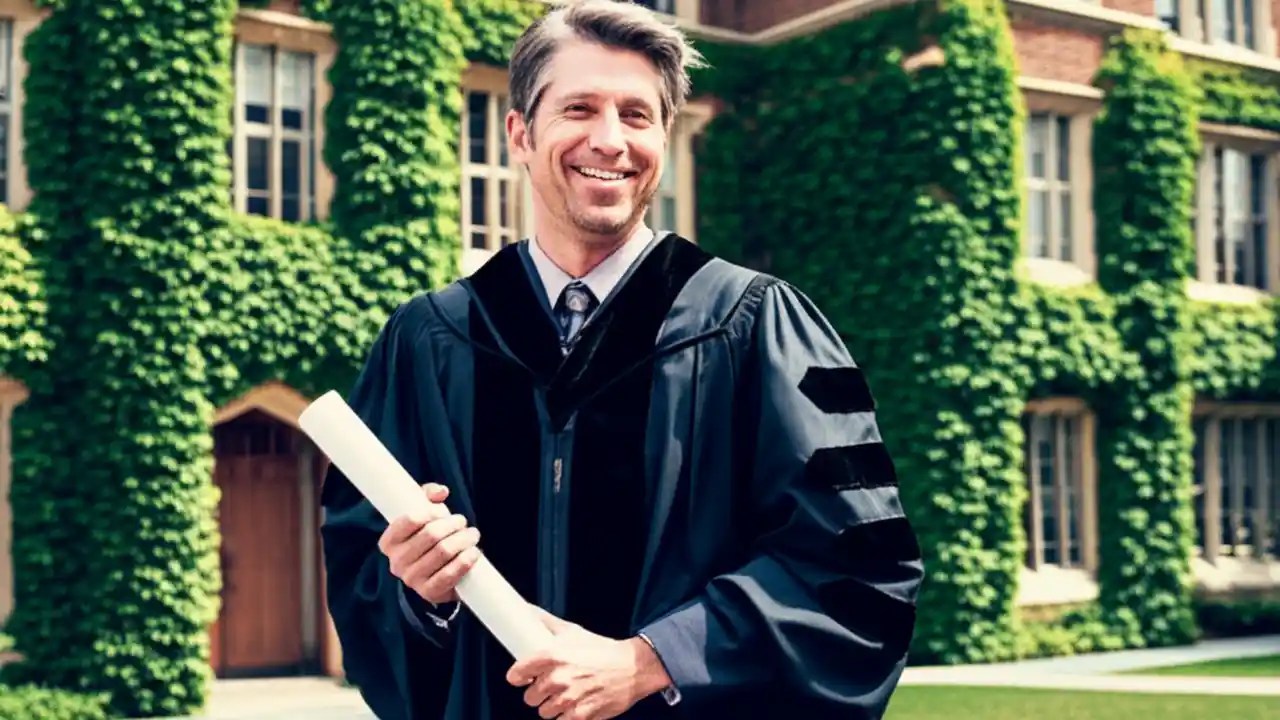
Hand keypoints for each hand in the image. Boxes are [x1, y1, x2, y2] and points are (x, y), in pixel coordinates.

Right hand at [377, 483, 480, 603]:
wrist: (435, 573)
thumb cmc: (427, 537)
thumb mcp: (423, 513)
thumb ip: (427, 495)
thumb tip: (441, 492)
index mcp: (389, 542)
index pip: (410, 520)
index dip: (431, 512)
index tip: (442, 511)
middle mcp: (397, 562)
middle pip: (431, 535)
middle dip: (453, 524)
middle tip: (462, 521)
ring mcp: (412, 580)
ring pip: (443, 552)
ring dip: (463, 540)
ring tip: (472, 534)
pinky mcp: (429, 593)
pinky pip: (449, 575)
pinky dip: (464, 561)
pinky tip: (474, 552)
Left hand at [506, 607, 672, 719]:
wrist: (633, 667)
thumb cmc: (603, 650)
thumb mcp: (573, 632)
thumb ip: (546, 623)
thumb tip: (527, 611)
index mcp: (553, 655)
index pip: (517, 673)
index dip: (518, 676)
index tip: (522, 678)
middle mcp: (558, 677)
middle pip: (529, 697)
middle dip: (538, 692)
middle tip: (550, 686)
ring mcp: (569, 698)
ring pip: (544, 712)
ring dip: (552, 706)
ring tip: (565, 696)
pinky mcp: (581, 715)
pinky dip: (566, 716)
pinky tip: (575, 705)